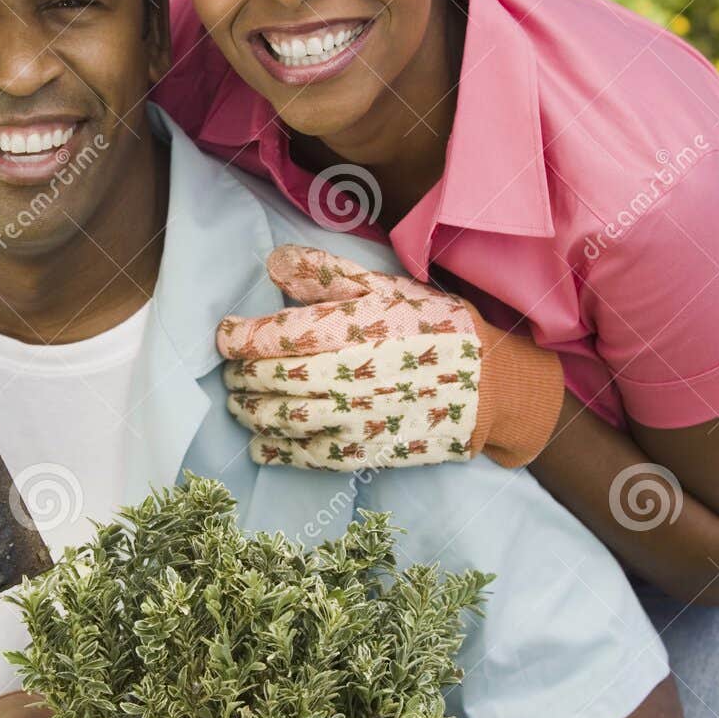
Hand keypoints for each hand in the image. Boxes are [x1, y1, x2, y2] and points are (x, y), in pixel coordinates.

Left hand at [217, 246, 562, 472]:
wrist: (491, 385)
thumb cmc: (437, 328)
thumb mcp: (388, 288)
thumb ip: (328, 275)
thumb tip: (273, 262)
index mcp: (345, 330)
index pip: (268, 337)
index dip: (235, 337)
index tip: (227, 334)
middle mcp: (342, 375)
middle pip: (265, 378)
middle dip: (240, 373)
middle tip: (234, 370)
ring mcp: (350, 418)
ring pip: (277, 418)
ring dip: (249, 410)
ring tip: (242, 402)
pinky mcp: (361, 452)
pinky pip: (302, 455)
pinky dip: (272, 449)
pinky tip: (261, 442)